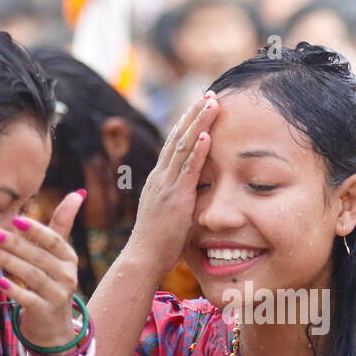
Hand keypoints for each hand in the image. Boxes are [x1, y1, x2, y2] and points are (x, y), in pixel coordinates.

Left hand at [0, 190, 83, 349]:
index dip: (36, 230)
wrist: (52, 324)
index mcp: (68, 257)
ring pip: (32, 275)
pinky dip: (13, 290)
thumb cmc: (50, 280)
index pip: (54, 240)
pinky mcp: (45, 312)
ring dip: (9, 262)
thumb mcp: (58, 253)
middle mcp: (67, 275)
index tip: (16, 220)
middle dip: (14, 244)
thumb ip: (63, 223)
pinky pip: (28, 299)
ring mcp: (58, 295)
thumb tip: (78, 192)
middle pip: (39, 257)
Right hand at [126, 93, 217, 274]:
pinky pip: (188, 169)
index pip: (173, 145)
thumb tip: (194, 196)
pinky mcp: (175, 198)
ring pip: (183, 147)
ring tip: (212, 103)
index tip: (200, 108)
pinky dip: (197, 150)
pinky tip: (207, 134)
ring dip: (199, 123)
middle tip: (210, 95)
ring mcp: (166, 186)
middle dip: (194, 114)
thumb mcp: (170, 216)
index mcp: (158, 181)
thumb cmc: (158, 246)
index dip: (187, 125)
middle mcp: (160, 177)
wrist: (142, 260)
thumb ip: (180, 201)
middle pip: (177, 138)